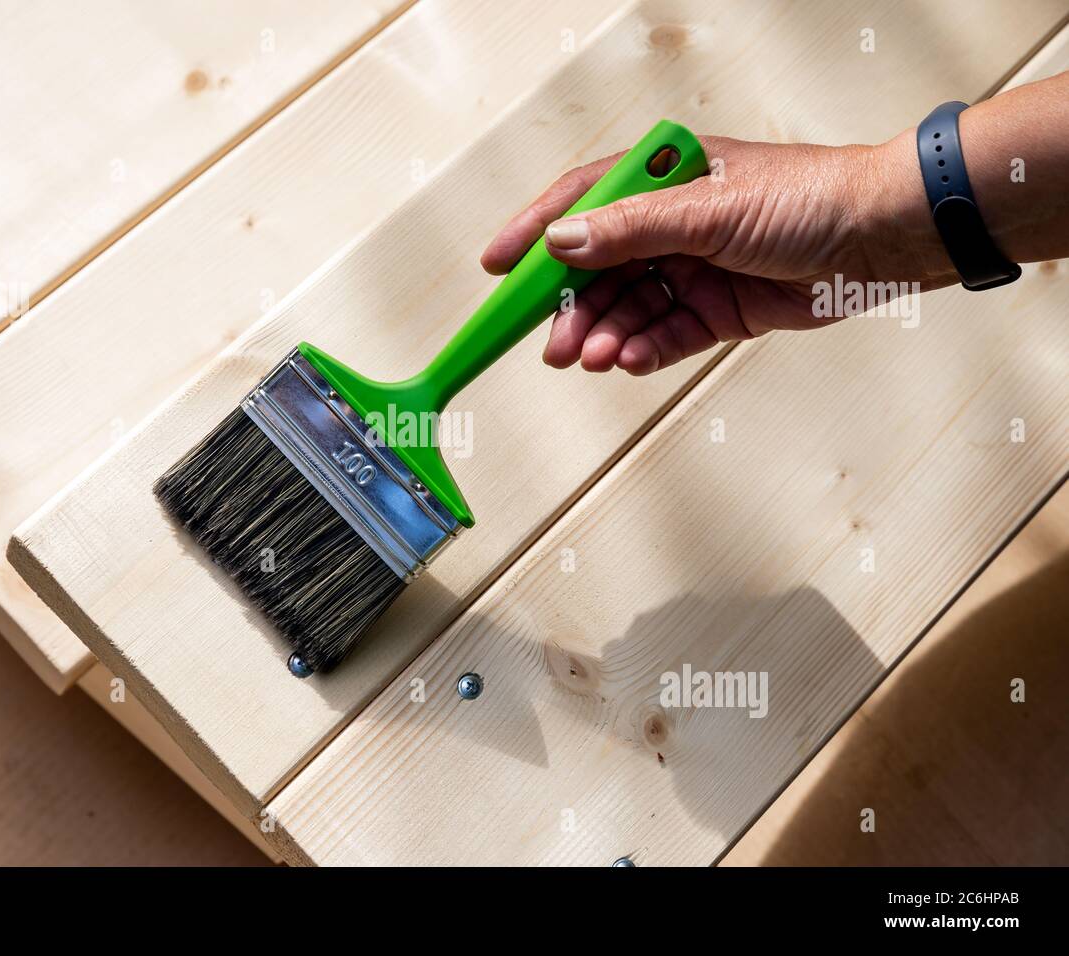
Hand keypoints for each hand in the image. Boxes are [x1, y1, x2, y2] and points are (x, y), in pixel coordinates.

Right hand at [481, 133, 952, 374]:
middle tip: (550, 342)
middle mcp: (672, 223)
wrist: (883, 239)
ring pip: (628, 307)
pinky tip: (626, 359)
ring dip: (605, 333)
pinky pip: (664, 334)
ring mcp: (692, 268)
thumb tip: (563, 242)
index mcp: (664, 179)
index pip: (581, 203)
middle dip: (571, 306)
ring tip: (591, 356)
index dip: (534, 233)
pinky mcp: (716, 310)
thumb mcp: (708, 209)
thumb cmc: (811, 198)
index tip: (496, 267)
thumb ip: (630, 230)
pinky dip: (642, 348)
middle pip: (598, 267)